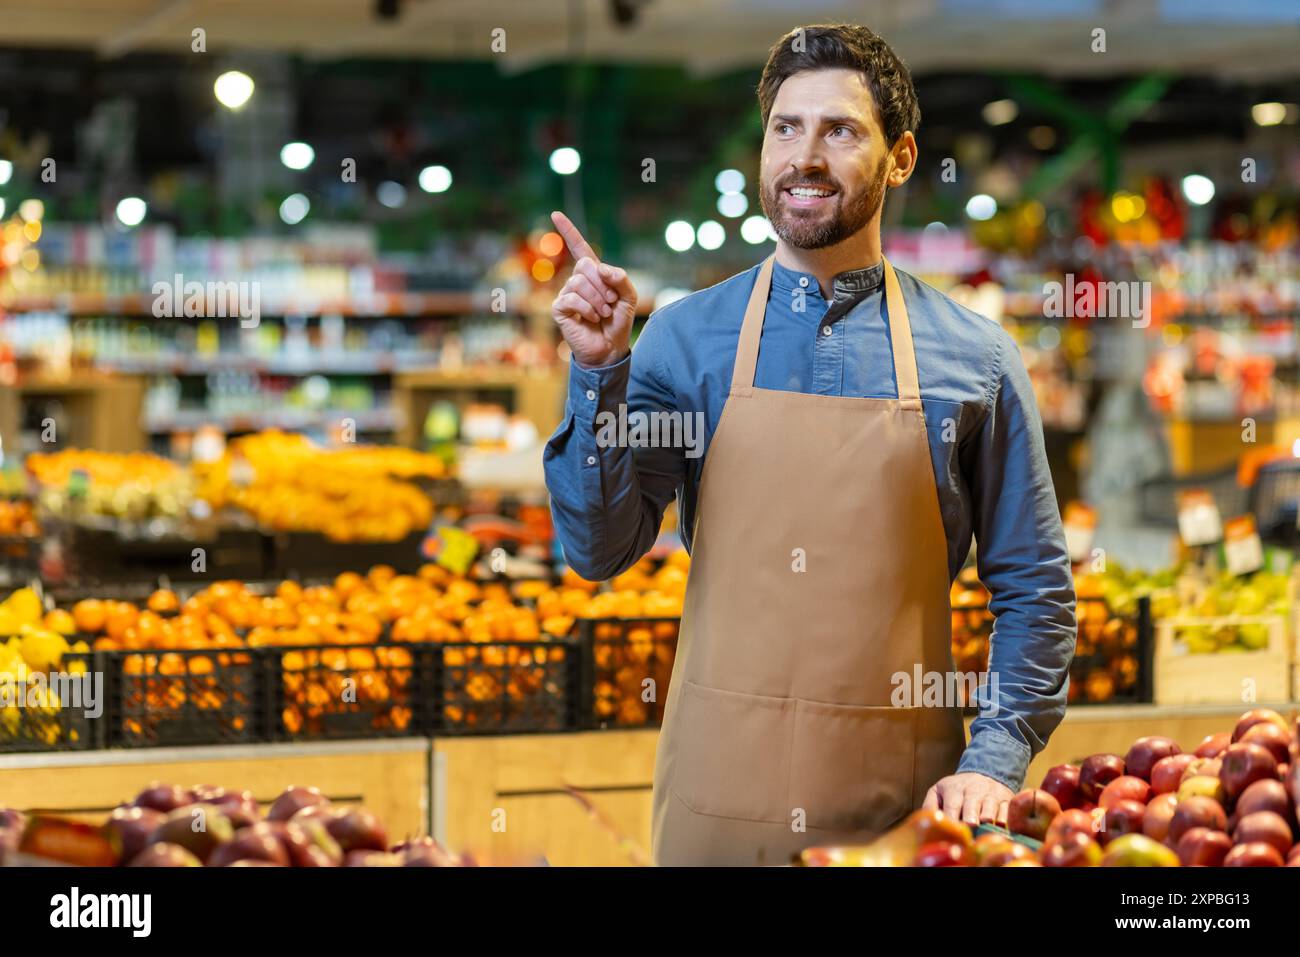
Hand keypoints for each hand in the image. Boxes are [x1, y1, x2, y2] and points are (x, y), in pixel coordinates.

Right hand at [550, 210, 636, 368]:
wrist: (610, 348)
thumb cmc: (618, 322)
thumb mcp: (629, 297)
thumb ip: (621, 278)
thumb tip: (600, 268)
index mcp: (594, 274)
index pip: (579, 248)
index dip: (569, 231)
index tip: (555, 214)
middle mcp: (577, 281)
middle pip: (585, 265)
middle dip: (603, 285)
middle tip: (609, 303)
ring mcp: (567, 294)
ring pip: (579, 282)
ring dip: (598, 300)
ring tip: (603, 313)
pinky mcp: (560, 308)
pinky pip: (572, 298)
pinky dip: (587, 309)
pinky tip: (591, 318)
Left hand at [922, 772, 1013, 827]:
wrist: (985, 773)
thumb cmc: (957, 789)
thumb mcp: (939, 791)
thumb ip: (929, 805)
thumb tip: (924, 822)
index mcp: (954, 789)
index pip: (952, 806)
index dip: (952, 819)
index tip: (951, 830)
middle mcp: (973, 791)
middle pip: (972, 806)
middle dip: (970, 817)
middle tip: (969, 825)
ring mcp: (991, 796)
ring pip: (990, 809)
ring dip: (987, 818)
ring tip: (983, 825)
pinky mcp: (1006, 801)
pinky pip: (1007, 812)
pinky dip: (1004, 820)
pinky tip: (999, 826)